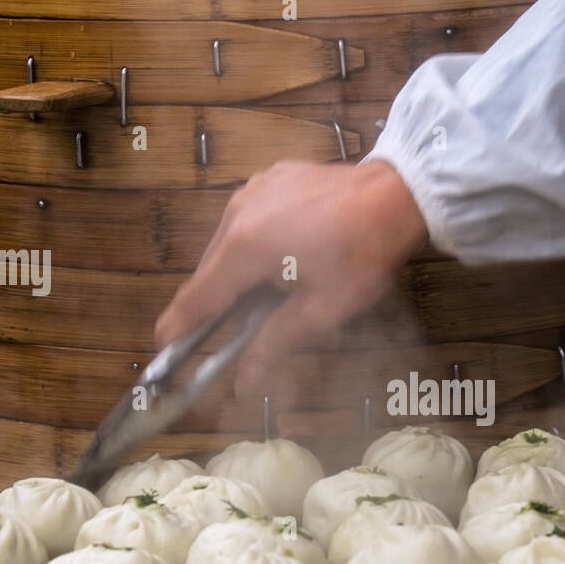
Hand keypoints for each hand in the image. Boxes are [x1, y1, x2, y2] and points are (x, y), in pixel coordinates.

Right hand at [155, 159, 427, 395]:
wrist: (400, 194)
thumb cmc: (363, 254)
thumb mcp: (321, 310)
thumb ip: (273, 345)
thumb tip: (242, 385)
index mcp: (244, 246)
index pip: (199, 297)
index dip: (179, 329)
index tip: (163, 352)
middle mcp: (237, 212)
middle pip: (210, 272)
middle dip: (215, 306)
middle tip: (223, 338)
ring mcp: (253, 190)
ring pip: (228, 245)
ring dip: (237, 276)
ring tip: (263, 300)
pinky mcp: (271, 178)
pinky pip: (248, 221)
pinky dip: (253, 247)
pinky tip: (280, 263)